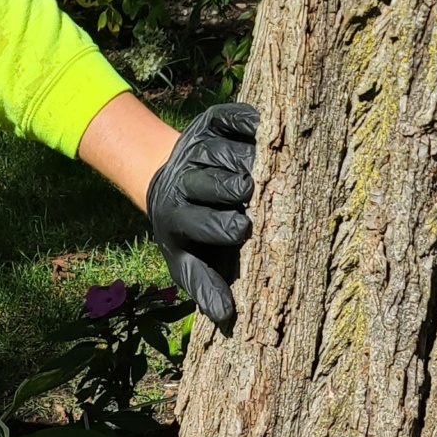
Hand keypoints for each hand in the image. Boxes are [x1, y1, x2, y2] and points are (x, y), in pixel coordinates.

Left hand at [146, 102, 258, 330]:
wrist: (167, 177)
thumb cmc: (190, 232)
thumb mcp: (189, 261)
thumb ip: (205, 286)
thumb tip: (227, 318)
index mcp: (175, 217)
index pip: (199, 222)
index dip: (220, 225)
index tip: (243, 228)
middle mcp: (182, 180)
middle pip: (209, 183)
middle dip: (232, 187)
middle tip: (252, 189)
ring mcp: (195, 148)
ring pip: (221, 152)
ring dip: (246, 157)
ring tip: (269, 164)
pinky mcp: (210, 122)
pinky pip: (230, 119)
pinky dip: (249, 121)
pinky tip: (266, 128)